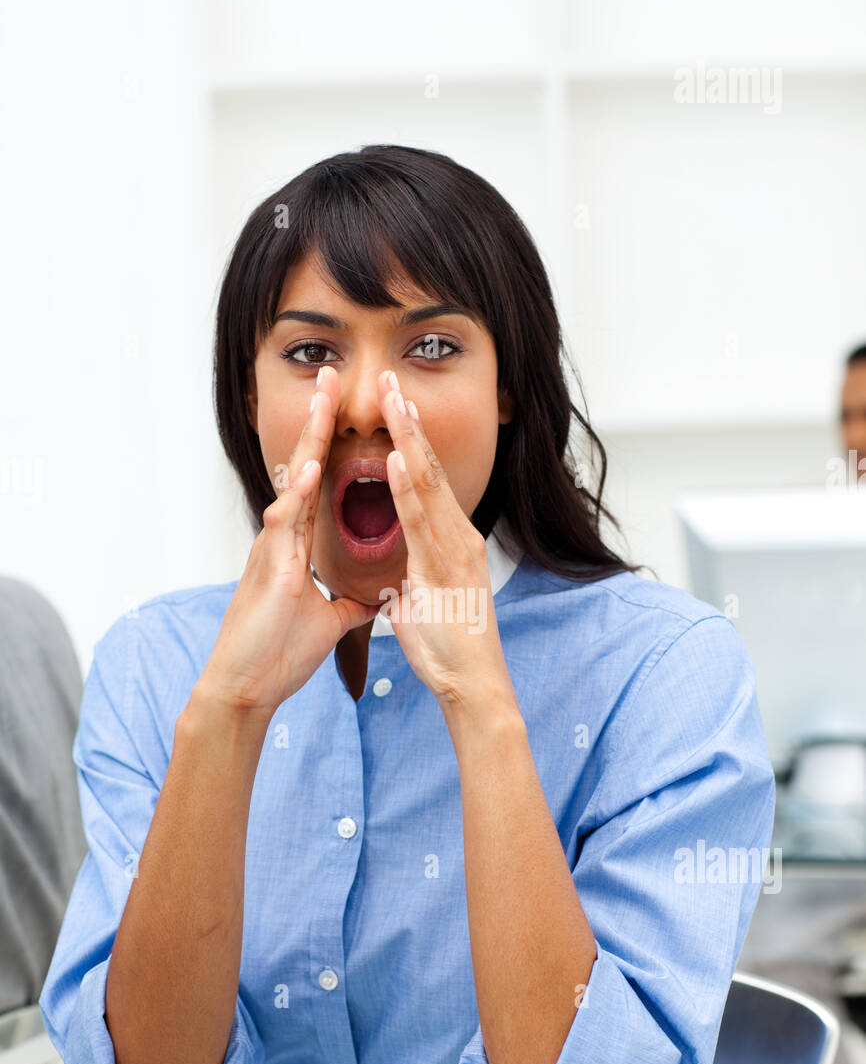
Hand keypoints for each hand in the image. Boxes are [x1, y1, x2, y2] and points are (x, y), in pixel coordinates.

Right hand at [198, 369, 380, 712]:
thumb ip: (348, 604)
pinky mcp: (271, 568)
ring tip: (323, 397)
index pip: (320, 486)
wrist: (248, 687)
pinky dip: (299, 492)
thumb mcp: (327, 623)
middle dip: (320, 423)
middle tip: (332, 376)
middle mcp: (284, 539)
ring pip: (295, 482)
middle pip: (306, 468)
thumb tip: (372, 599)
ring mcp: (274, 549)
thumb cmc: (278, 655)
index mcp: (298, 547)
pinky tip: (312, 466)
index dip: (334, 448)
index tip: (348, 411)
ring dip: (310, 440)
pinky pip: (285, 522)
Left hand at [377, 369, 517, 714]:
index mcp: (451, 541)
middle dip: (409, 422)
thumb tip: (398, 583)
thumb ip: (410, 584)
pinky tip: (395, 457)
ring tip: (391, 399)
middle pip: (430, 468)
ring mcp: (454, 548)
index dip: (410, 441)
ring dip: (407, 438)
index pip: (427, 480)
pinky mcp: (444, 566)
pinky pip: (420, 521)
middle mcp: (458, 535)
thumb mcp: (421, 605)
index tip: (394, 406)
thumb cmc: (449, 649)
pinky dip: (407, 486)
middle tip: (391, 380)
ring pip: (427, 483)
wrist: (472, 683)